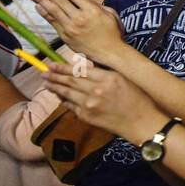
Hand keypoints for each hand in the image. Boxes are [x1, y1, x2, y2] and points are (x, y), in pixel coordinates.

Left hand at [29, 0, 124, 63]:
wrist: (110, 53)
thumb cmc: (112, 32)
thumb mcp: (110, 13)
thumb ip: (95, 5)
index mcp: (91, 10)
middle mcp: (79, 18)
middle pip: (59, 1)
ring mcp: (71, 28)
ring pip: (53, 11)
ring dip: (41, 0)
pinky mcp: (65, 37)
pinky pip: (53, 22)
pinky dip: (45, 14)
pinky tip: (38, 6)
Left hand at [42, 61, 163, 140]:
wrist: (141, 122)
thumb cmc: (137, 98)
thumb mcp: (123, 79)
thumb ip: (104, 72)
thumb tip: (85, 67)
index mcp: (107, 77)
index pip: (79, 70)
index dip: (63, 67)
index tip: (52, 63)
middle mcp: (96, 90)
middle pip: (70, 80)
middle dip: (54, 75)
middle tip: (43, 71)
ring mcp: (89, 104)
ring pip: (66, 93)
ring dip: (54, 87)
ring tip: (46, 82)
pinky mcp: (86, 116)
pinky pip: (71, 106)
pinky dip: (64, 100)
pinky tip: (59, 96)